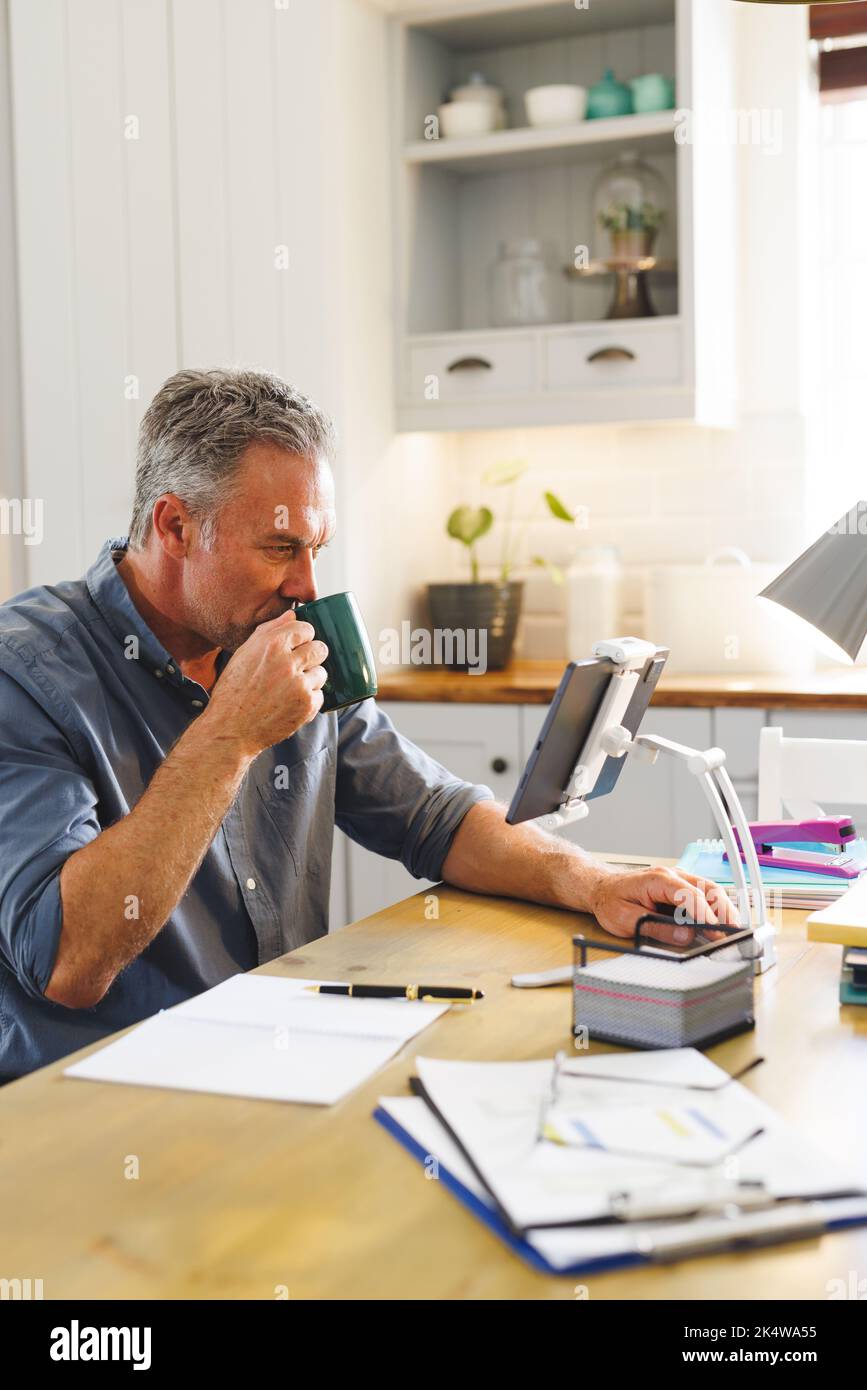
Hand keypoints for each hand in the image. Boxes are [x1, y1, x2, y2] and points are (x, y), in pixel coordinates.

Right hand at [205, 610, 328, 757]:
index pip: (306, 628)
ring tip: (289, 689)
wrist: (230, 729)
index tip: (298, 645)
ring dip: (310, 679)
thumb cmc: (233, 691)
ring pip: (322, 672)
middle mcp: (287, 662)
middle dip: (312, 656)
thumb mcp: (244, 654)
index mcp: (270, 645)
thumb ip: (269, 631)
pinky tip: (290, 703)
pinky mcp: (307, 705)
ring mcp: (299, 685)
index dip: (303, 637)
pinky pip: (320, 694)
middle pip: (320, 648)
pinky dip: (308, 699)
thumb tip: (292, 614)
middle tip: (298, 668)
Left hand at [585, 864, 740, 945]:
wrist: (601, 887)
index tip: (715, 931)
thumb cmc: (610, 900)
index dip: (705, 914)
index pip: (689, 895)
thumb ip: (655, 927)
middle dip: (723, 911)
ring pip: (710, 889)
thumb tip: (683, 936)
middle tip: (732, 934)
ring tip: (732, 930)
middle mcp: (672, 875)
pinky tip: (720, 922)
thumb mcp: (625, 919)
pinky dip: (715, 907)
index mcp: (657, 879)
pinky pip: (704, 893)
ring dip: (723, 909)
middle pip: (707, 889)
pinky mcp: (680, 886)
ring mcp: (677, 879)